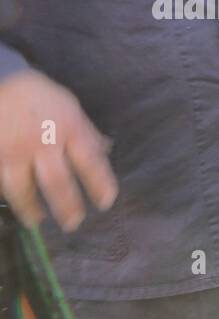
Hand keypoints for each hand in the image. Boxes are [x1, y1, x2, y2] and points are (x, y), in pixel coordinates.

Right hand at [0, 69, 117, 230]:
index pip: (90, 161)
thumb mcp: (69, 107)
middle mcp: (42, 140)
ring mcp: (13, 148)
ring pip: (21, 187)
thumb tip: (107, 150)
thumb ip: (86, 132)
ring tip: (36, 220)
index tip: (106, 202)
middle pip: (57, 181)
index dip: (100, 184)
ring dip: (29, 207)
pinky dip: (6, 194)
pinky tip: (12, 203)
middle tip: (73, 223)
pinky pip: (1, 179)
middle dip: (66, 206)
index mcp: (69, 126)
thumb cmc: (39, 95)